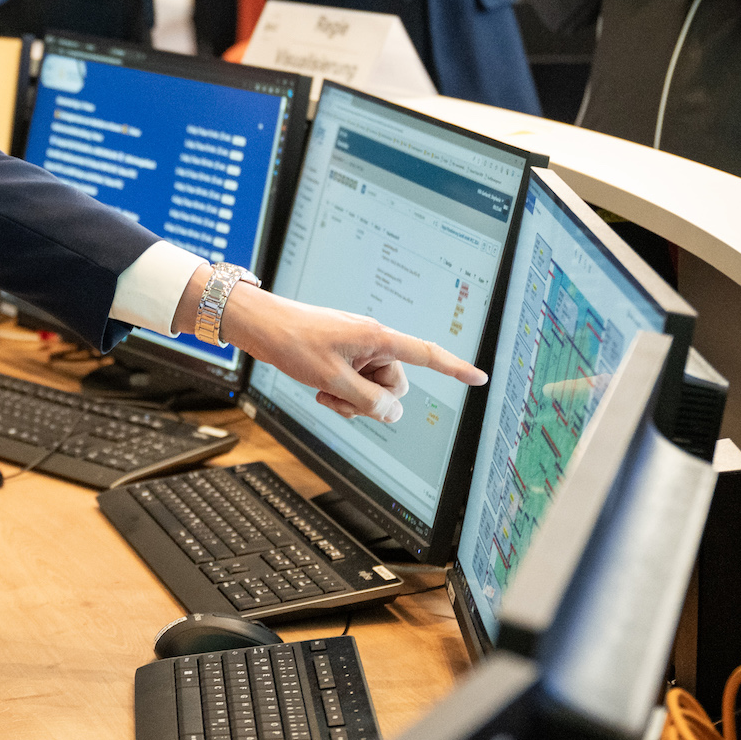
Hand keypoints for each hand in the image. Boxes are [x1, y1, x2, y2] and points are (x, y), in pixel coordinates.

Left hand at [210, 279, 485, 423]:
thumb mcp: (332, 380)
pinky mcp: (345, 355)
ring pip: (375, 389)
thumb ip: (368, 401)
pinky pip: (357, 383)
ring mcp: (358, 348)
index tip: (480, 377)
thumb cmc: (294, 342)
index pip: (426, 354)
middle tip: (338, 398)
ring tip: (324, 392)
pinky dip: (343, 393)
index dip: (455, 368)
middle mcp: (373, 341)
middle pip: (396, 385)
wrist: (260, 325)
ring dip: (353, 400)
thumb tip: (394, 414)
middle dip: (372, 400)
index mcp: (377, 338)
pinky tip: (320, 391)